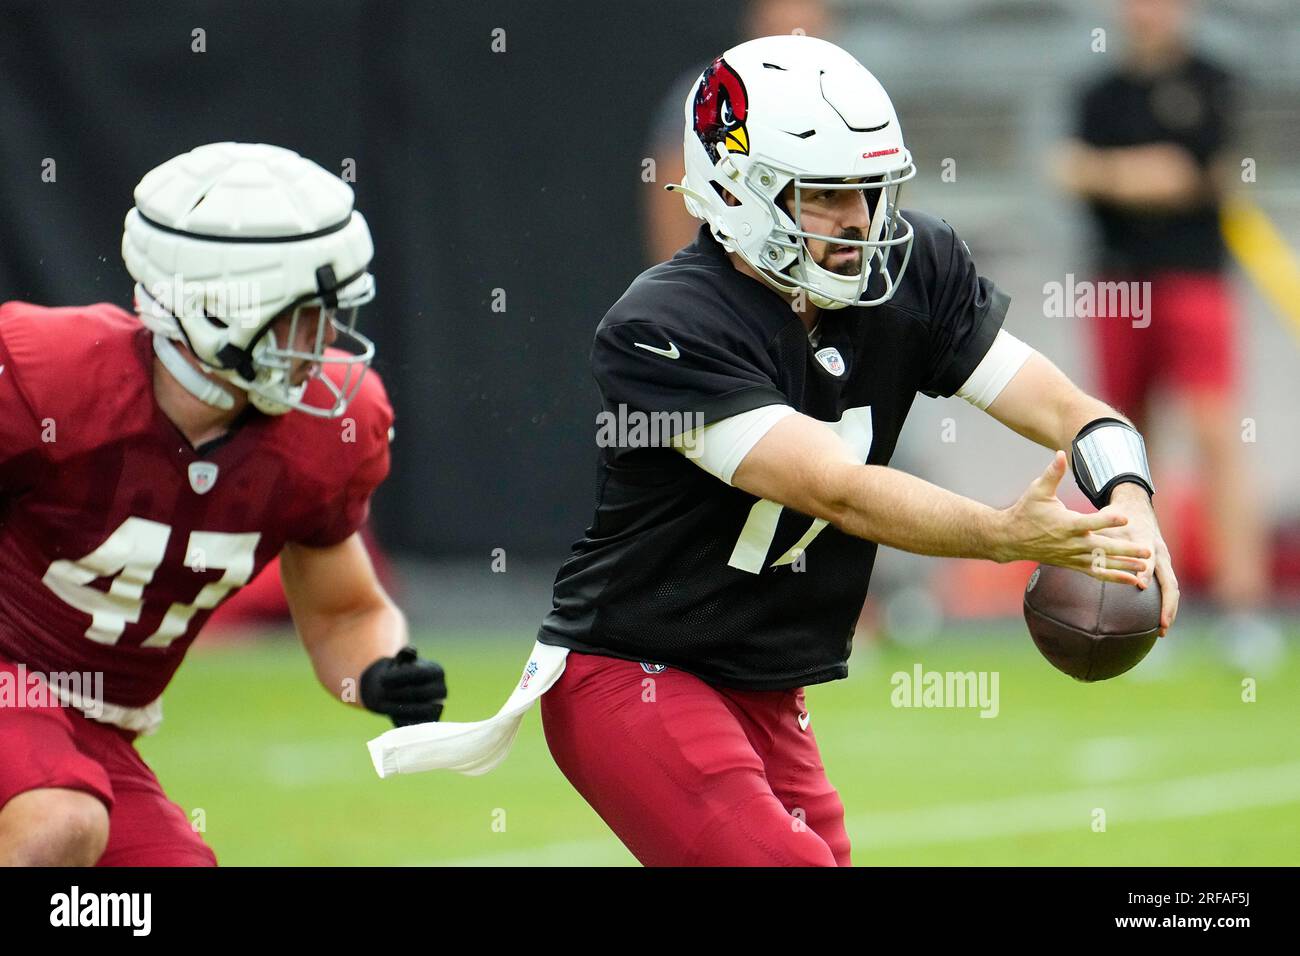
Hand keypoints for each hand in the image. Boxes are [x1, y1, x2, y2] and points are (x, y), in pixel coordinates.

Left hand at [360, 646, 446, 726]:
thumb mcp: (402, 662)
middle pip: (421, 692)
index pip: (420, 674)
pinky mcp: (431, 722)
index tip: (381, 680)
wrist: (402, 693)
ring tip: (384, 705)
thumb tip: (409, 650)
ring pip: (423, 710)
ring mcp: (438, 707)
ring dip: (400, 708)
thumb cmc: (401, 674)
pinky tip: (392, 715)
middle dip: (399, 693)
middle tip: (382, 693)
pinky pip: (420, 724)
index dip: (399, 677)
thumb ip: (405, 655)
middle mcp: (442, 689)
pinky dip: (405, 720)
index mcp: (437, 671)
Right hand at [993, 451, 1150, 584]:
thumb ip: (1052, 473)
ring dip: (1124, 566)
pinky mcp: (1072, 564)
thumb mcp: (1037, 490)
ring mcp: (1072, 555)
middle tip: (1146, 550)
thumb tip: (1060, 454)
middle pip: (1102, 547)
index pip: (1090, 522)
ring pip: (1101, 564)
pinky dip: (1113, 577)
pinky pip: (1095, 573)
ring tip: (1144, 567)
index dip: (1108, 521)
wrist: (1009, 538)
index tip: (1125, 518)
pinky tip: (1131, 580)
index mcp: (1065, 523)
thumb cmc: (1026, 511)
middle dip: (1125, 550)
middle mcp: (1071, 542)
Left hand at [1101, 483, 1180, 636]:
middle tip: (1161, 625)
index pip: (1147, 559)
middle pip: (1169, 582)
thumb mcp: (1108, 523)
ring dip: (1169, 609)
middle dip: (1167, 605)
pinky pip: (1167, 587)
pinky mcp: (1162, 565)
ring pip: (1171, 588)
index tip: (1139, 585)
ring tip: (1161, 631)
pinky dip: (1165, 604)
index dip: (1143, 571)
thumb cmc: (1117, 517)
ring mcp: (1163, 560)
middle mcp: (1159, 553)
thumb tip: (1084, 545)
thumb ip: (1100, 534)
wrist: (1135, 506)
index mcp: (1146, 541)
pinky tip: (1157, 622)